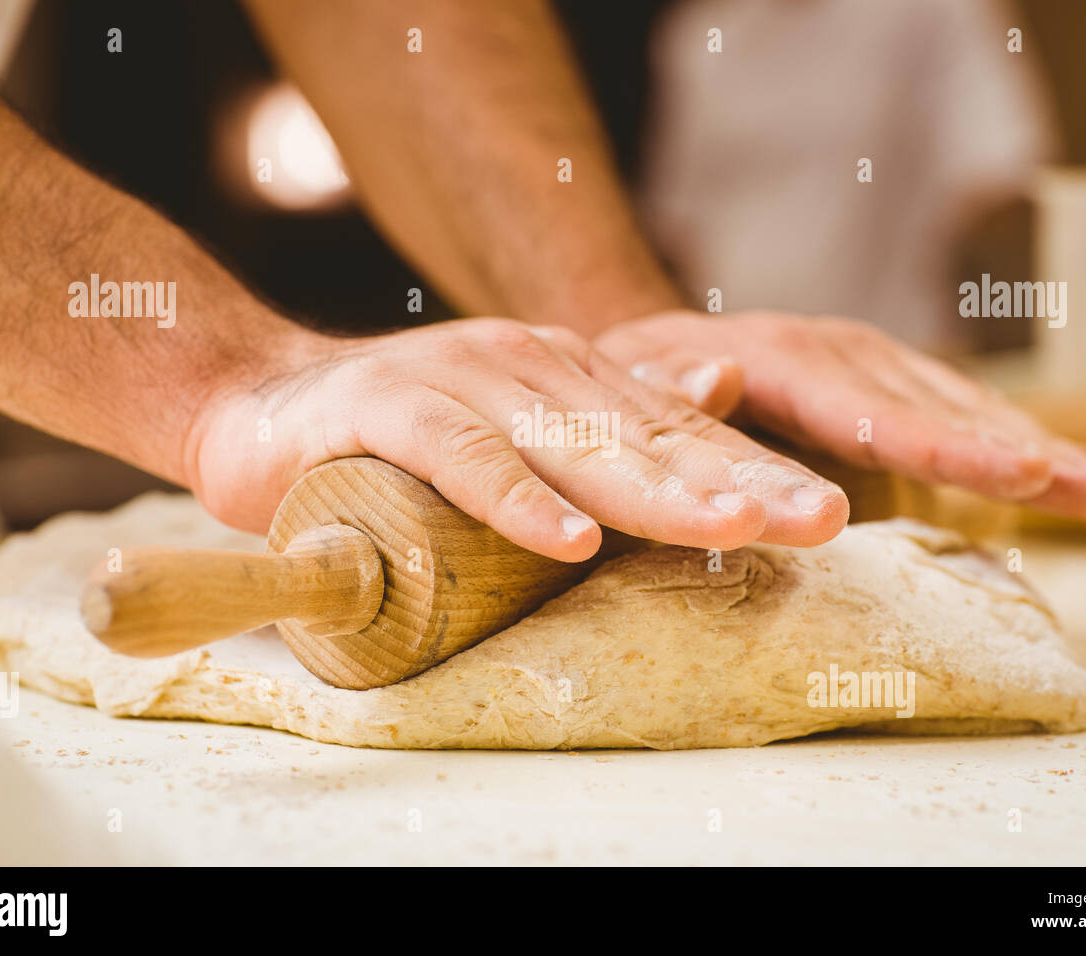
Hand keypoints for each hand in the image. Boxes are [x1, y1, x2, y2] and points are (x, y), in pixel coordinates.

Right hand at [184, 317, 849, 560]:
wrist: (258, 405)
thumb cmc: (401, 437)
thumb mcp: (519, 431)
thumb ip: (608, 423)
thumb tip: (722, 391)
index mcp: (570, 378)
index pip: (676, 429)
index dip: (752, 468)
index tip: (827, 513)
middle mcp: (529, 366)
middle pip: (645, 434)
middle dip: (736, 480)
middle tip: (819, 519)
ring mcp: (461, 378)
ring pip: (569, 439)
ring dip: (650, 489)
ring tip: (731, 528)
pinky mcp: (389, 407)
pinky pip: (462, 456)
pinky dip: (515, 499)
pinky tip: (567, 538)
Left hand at [594, 310, 1085, 517]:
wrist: (639, 355)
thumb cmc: (626, 389)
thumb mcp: (623, 388)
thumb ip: (667, 392)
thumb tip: (717, 378)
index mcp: (765, 359)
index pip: (858, 406)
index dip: (934, 441)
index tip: (1010, 469)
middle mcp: (824, 351)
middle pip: (923, 403)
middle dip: (1007, 445)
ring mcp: (855, 362)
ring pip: (947, 402)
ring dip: (1025, 443)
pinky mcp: (873, 382)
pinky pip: (943, 409)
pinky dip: (999, 439)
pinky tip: (1057, 470)